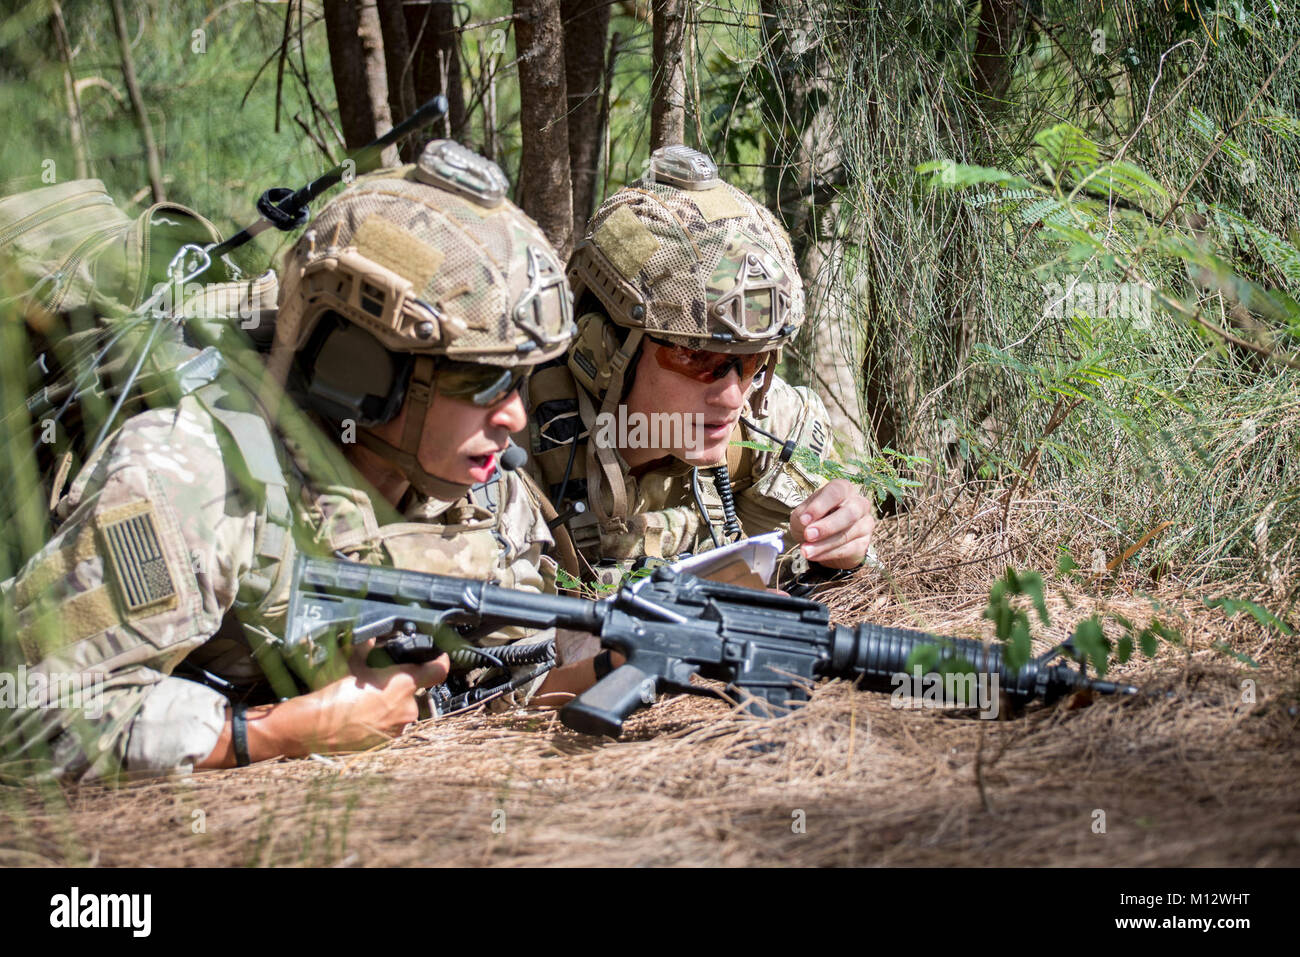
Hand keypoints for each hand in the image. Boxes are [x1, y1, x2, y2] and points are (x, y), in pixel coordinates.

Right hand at [251, 639, 450, 759]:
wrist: (313, 728)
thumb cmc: (332, 695)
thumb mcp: (350, 664)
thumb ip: (366, 649)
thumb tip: (370, 638)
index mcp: (403, 684)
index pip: (437, 670)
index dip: (440, 661)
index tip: (439, 656)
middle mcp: (407, 707)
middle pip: (415, 690)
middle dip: (402, 684)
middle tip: (380, 681)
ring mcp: (399, 727)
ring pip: (403, 708)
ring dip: (391, 703)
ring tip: (367, 700)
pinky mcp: (388, 741)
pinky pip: (393, 724)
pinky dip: (383, 718)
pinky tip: (364, 714)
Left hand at [789, 479, 876, 569]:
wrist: (822, 542)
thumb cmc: (813, 520)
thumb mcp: (802, 514)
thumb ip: (803, 516)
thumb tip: (807, 523)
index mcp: (843, 489)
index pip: (836, 492)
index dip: (820, 505)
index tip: (804, 519)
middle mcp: (859, 503)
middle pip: (850, 513)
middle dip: (827, 526)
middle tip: (808, 535)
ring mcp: (865, 523)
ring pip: (847, 534)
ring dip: (824, 544)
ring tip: (806, 550)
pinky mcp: (864, 543)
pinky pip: (848, 550)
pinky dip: (828, 554)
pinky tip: (814, 555)